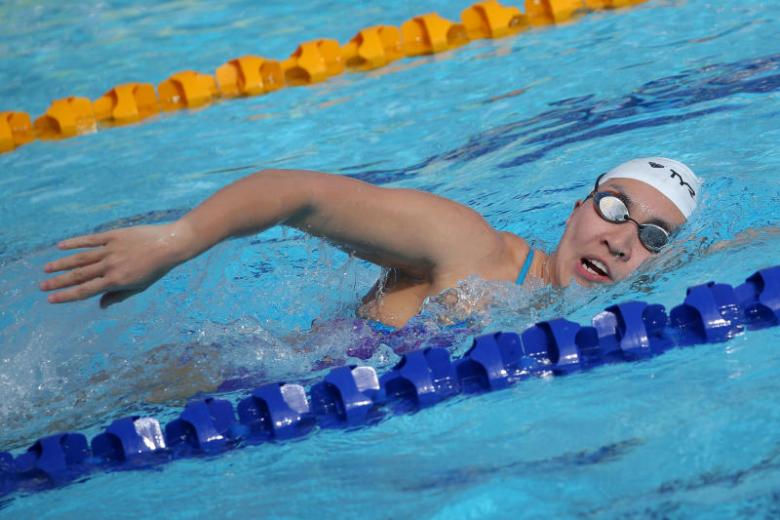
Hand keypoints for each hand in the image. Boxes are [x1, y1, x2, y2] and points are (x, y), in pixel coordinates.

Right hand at [40, 222, 190, 306]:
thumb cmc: (156, 269)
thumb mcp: (139, 287)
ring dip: (61, 264)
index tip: (51, 299)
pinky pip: (90, 240)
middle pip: (78, 275)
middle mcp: (110, 266)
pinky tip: (60, 246)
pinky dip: (74, 242)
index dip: (66, 296)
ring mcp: (111, 250)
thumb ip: (118, 296)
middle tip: (41, 286)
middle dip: (58, 282)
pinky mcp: (113, 235)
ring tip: (46, 268)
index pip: (85, 291)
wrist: (170, 244)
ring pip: (80, 258)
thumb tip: (100, 306)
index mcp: (116, 281)